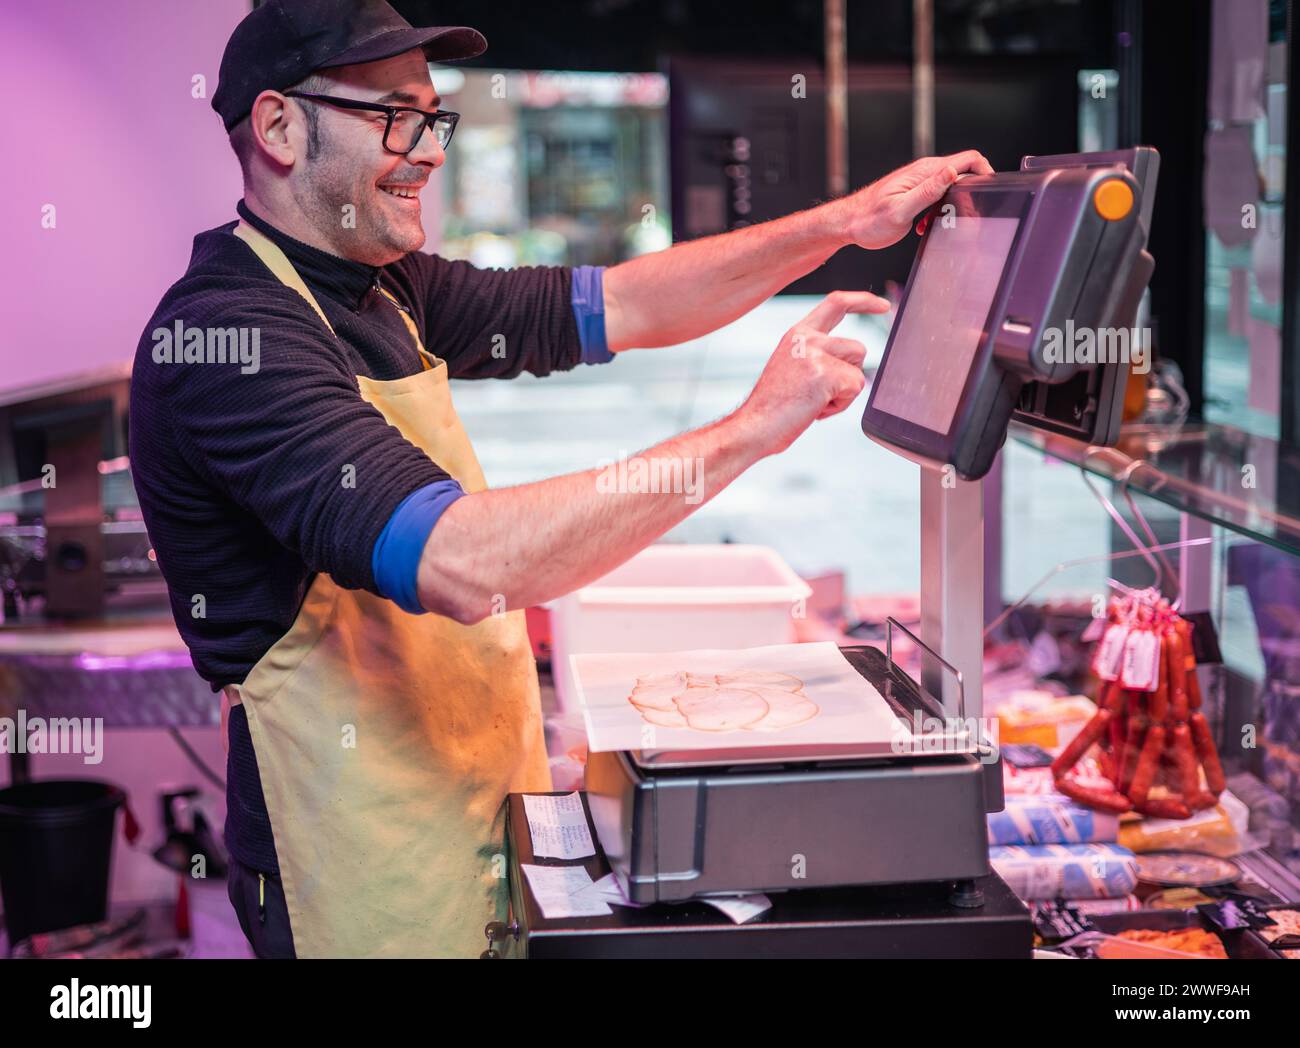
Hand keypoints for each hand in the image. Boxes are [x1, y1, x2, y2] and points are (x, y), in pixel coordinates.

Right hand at [741, 291, 887, 454]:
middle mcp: (806, 338)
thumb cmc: (772, 406)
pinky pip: (855, 388)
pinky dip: (840, 406)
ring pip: (858, 370)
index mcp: (797, 334)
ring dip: (843, 392)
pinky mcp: (826, 373)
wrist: (754, 426)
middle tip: (818, 393)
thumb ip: (818, 355)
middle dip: (848, 375)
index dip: (863, 301)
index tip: (883, 306)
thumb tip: (851, 361)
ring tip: (814, 401)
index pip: (836, 304)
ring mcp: (815, 354)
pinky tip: (815, 409)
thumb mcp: (793, 368)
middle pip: (857, 349)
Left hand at [834, 150, 993, 249]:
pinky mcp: (916, 194)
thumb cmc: (868, 219)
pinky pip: (939, 199)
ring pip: (952, 188)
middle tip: (962, 218)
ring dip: (952, 208)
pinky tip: (925, 226)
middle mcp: (925, 172)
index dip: (986, 172)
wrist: (848, 224)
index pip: (969, 159)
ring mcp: (921, 182)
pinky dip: (939, 214)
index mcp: (925, 172)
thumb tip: (953, 172)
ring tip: (935, 224)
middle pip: (965, 174)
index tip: (987, 194)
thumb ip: (928, 191)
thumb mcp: (901, 209)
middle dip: (970, 195)